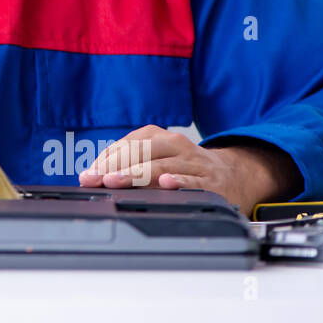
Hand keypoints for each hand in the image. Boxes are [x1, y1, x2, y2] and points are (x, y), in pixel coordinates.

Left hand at [77, 125, 301, 216]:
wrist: (234, 174)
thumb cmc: (184, 167)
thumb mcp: (156, 159)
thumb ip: (128, 166)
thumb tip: (92, 177)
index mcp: (158, 137)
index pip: (126, 146)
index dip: (105, 161)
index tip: (88, 176)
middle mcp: (176, 146)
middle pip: (141, 154)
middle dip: (116, 167)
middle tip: (98, 179)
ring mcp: (193, 163)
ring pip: (162, 166)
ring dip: (137, 174)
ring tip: (117, 181)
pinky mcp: (211, 182)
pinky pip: (193, 181)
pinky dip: (179, 182)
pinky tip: (166, 184)